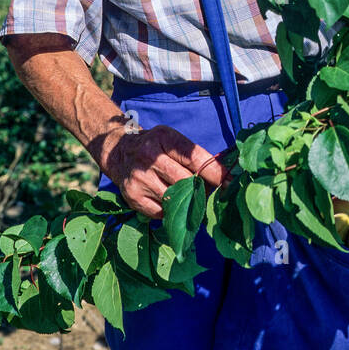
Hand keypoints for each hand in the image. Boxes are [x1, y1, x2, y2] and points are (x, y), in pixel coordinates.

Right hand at [98, 122, 232, 220]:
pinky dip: (171, 211)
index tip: (229, 182)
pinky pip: (162, 212)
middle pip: (186, 181)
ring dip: (189, 202)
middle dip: (203, 189)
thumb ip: (194, 155)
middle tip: (210, 192)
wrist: (119, 152)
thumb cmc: (156, 147)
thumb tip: (224, 176)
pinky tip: (173, 203)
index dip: (215, 172)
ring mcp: (139, 179)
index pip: (195, 157)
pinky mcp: (133, 197)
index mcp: (164, 138)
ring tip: (192, 199)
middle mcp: (149, 157)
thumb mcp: (172, 139)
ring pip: (175, 199)